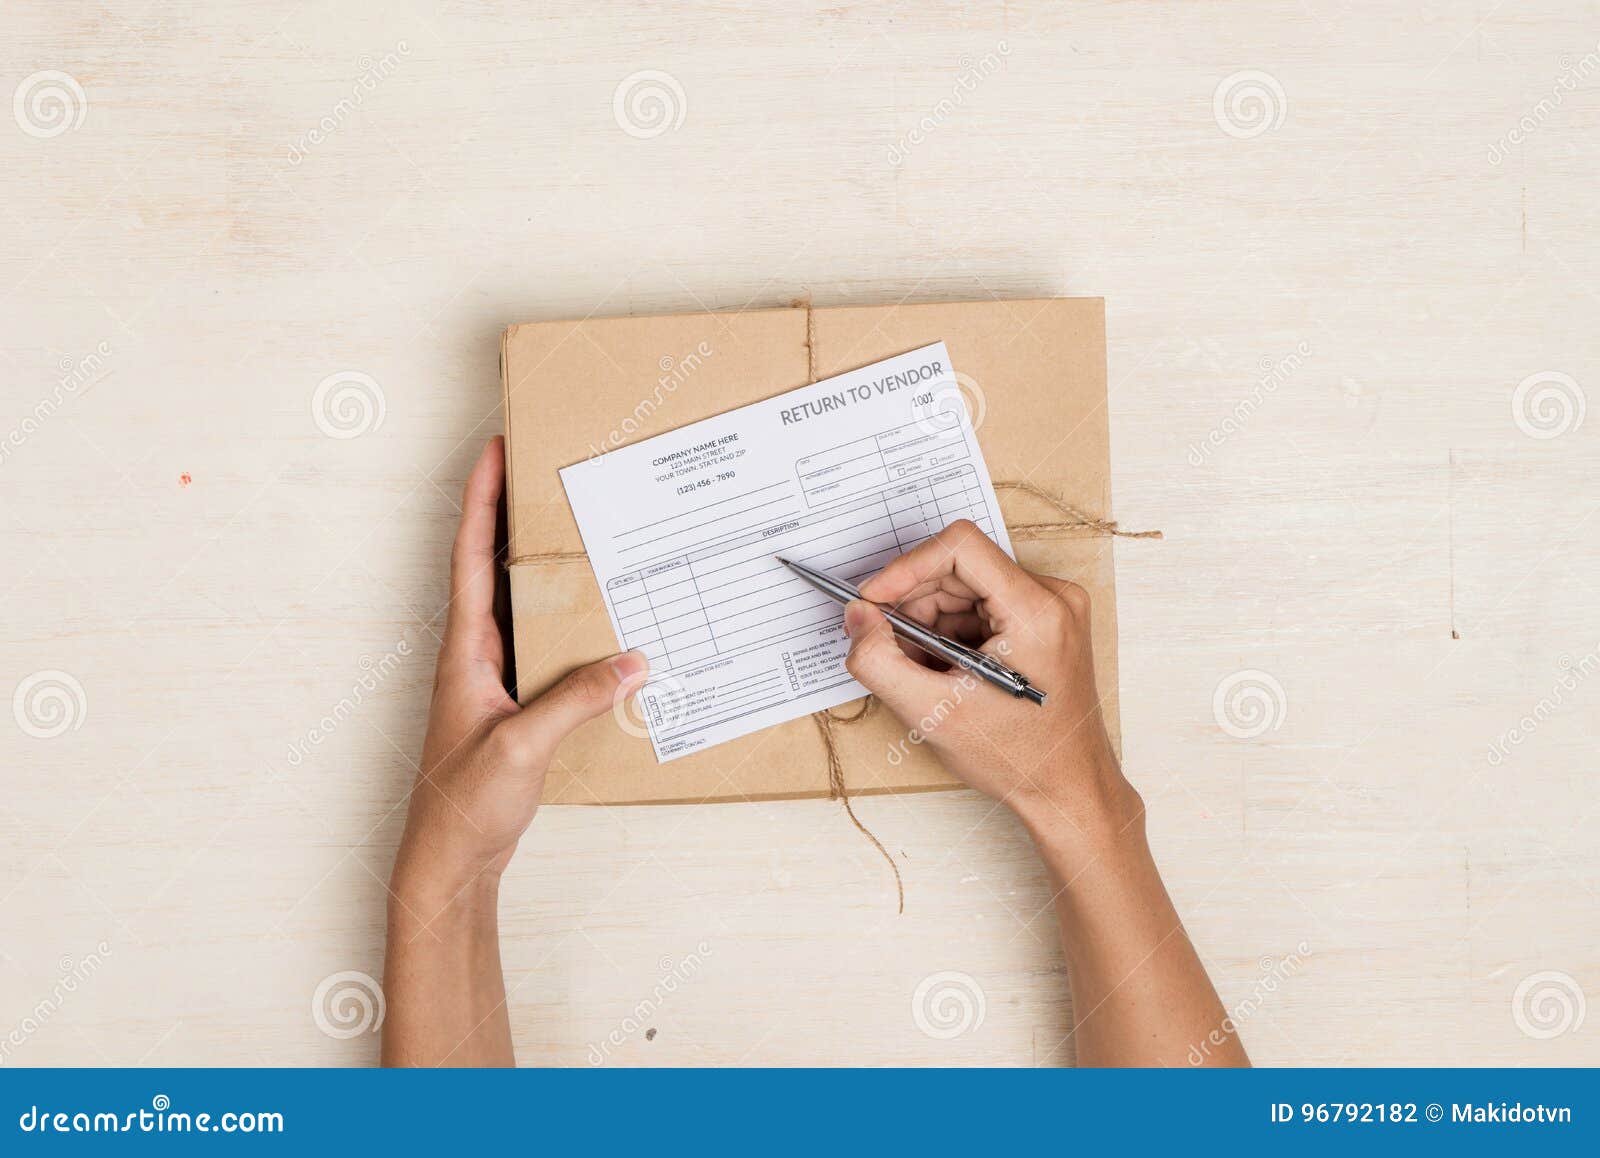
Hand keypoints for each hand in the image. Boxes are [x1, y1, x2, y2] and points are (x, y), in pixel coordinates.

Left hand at [393, 438, 647, 893]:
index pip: (470, 556)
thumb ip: (575, 698)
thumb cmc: (463, 806)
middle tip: (546, 473)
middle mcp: (475, 655)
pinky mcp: (513, 705)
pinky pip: (541, 645)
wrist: (449, 862)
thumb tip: (631, 660)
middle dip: (513, 515)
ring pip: (518, 605)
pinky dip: (566, 623)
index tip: (495, 450)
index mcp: (464, 650)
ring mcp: (493, 679)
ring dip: (540, 566)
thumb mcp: (522, 745)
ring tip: (576, 530)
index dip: (481, 500)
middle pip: (492, 566)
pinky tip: (597, 623)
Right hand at [845, 520, 1140, 854]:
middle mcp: (1052, 598)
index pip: (960, 547)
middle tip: (889, 647)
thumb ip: (878, 661)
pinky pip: (982, 606)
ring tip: (922, 670)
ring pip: (966, 588)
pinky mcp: (1045, 622)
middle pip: (959, 568)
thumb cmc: (1017, 757)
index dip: (906, 567)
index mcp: (1035, 611)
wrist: (1067, 791)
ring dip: (930, 622)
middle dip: (913, 605)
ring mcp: (1053, 608)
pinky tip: (945, 672)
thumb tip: (857, 616)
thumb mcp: (931, 714)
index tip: (874, 600)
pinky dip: (951, 633)